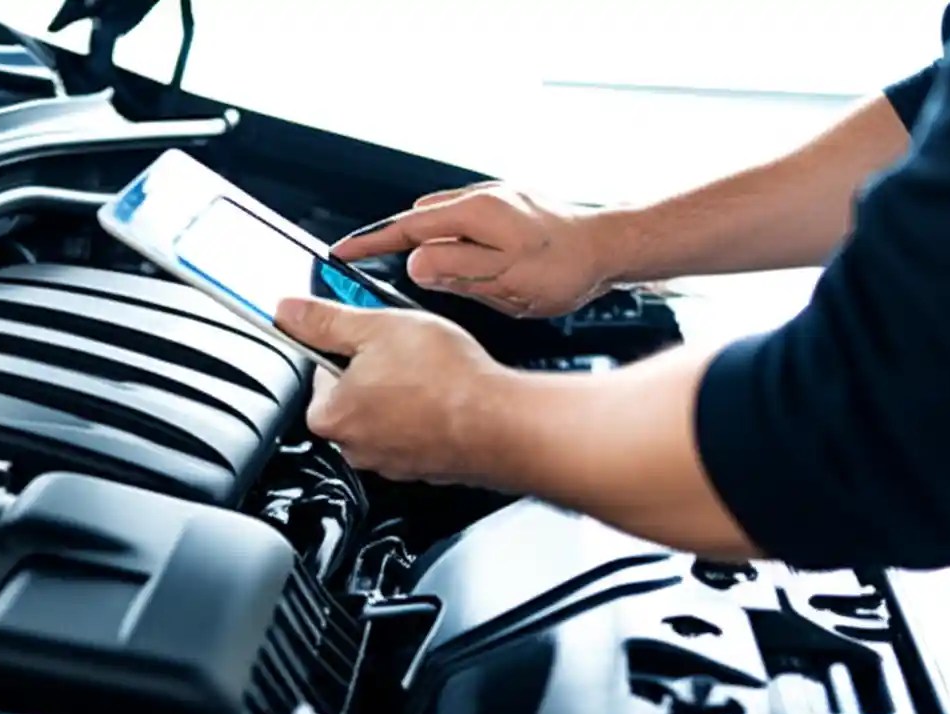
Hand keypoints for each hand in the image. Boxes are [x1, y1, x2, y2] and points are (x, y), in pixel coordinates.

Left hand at [275, 296, 511, 481]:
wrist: (499, 422)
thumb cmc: (444, 380)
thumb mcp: (377, 327)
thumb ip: (325, 320)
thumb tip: (288, 311)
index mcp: (330, 415)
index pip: (319, 373)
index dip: (347, 347)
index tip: (370, 338)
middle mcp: (354, 447)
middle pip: (353, 397)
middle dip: (376, 374)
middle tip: (405, 352)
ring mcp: (392, 463)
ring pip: (387, 417)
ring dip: (404, 395)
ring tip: (432, 374)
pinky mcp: (425, 469)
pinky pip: (417, 435)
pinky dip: (428, 417)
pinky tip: (448, 397)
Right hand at [332, 182, 627, 317]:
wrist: (610, 250)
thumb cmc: (564, 269)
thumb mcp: (503, 280)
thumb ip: (454, 269)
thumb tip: (413, 262)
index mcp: (474, 214)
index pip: (404, 227)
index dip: (369, 243)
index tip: (340, 253)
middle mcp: (482, 198)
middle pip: (420, 220)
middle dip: (394, 241)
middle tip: (373, 268)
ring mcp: (498, 199)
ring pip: (444, 219)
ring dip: (427, 240)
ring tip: (423, 271)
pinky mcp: (512, 207)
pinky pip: (467, 220)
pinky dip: (453, 238)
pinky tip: (464, 260)